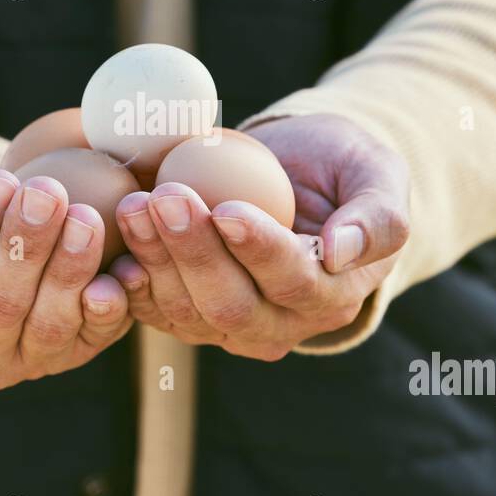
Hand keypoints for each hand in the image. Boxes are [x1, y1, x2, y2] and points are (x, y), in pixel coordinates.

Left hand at [108, 113, 408, 359]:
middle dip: (194, 252)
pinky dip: (132, 282)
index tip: (227, 209)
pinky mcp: (189, 312)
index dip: (259, 249)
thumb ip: (379, 216)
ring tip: (134, 205)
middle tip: (166, 197)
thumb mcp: (379, 176)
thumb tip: (339, 252)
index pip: (294, 281)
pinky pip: (156, 309)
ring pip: (186, 309)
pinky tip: (116, 243)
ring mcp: (230, 325)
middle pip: (231, 303)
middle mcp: (281, 323)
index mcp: (333, 295)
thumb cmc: (345, 171)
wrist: (299, 176)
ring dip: (156, 258)